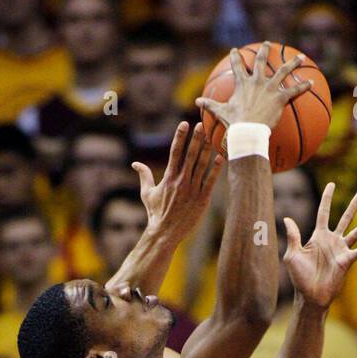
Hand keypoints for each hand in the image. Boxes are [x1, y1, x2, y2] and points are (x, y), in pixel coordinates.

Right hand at [131, 120, 223, 240]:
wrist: (164, 233)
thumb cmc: (155, 214)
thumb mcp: (147, 193)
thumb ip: (144, 176)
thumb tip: (135, 164)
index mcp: (169, 177)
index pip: (175, 152)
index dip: (180, 137)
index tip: (184, 124)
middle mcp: (181, 181)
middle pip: (190, 155)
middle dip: (196, 139)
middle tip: (202, 124)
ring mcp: (192, 190)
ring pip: (202, 165)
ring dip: (207, 150)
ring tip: (213, 136)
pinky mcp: (202, 199)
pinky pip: (210, 181)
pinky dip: (215, 170)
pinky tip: (221, 158)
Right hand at [195, 42, 311, 136]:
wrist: (247, 131)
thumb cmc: (234, 124)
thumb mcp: (220, 113)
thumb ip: (209, 105)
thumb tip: (196, 102)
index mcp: (242, 84)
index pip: (237, 66)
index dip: (236, 57)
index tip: (235, 50)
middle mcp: (257, 81)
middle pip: (262, 61)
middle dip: (264, 51)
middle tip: (267, 44)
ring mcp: (270, 88)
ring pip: (283, 71)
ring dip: (293, 63)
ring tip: (300, 57)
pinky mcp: (280, 98)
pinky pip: (294, 90)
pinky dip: (304, 86)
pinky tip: (312, 82)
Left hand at [283, 183, 356, 309]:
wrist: (309, 297)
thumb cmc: (299, 278)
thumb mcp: (292, 255)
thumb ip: (293, 236)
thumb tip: (287, 218)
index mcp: (318, 236)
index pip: (324, 212)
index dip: (327, 198)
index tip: (332, 184)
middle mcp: (332, 241)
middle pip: (346, 217)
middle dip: (355, 204)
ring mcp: (341, 251)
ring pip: (356, 232)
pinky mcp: (346, 262)